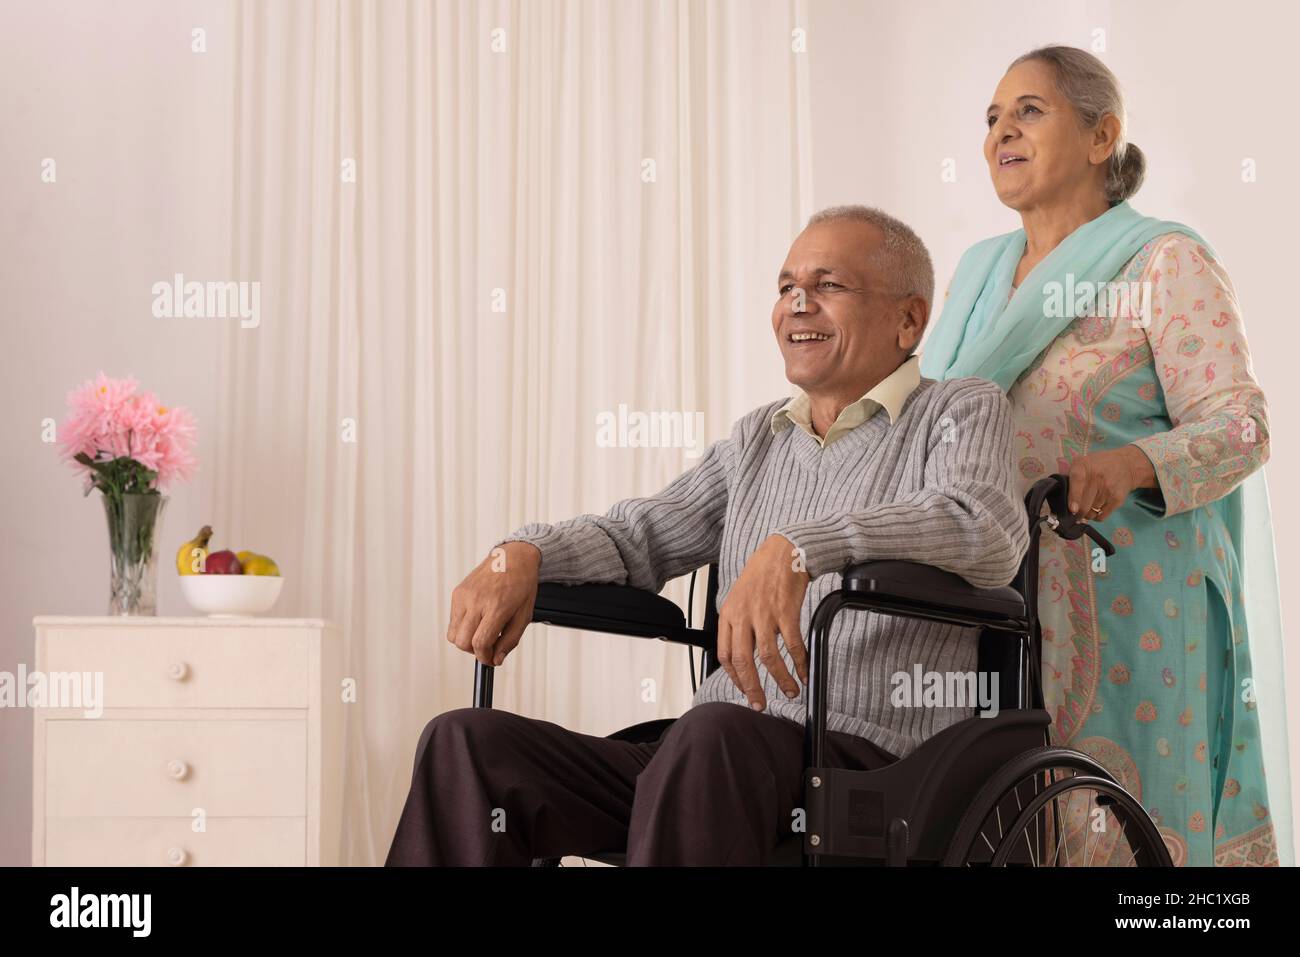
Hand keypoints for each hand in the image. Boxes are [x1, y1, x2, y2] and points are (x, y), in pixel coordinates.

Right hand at [446, 541, 541, 666]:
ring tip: (481, 632)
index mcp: (496, 607)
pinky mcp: (457, 593)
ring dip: (465, 640)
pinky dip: (462, 627)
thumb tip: (496, 659)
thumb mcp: (524, 616)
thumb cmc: (521, 584)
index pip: (480, 642)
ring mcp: (464, 596)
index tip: (490, 659)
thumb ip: (510, 640)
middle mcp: (477, 601)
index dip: (485, 657)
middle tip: (487, 646)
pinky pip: (452, 620)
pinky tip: (477, 619)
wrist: (513, 559)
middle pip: (462, 642)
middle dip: (474, 651)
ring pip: (453, 634)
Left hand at [716, 534, 809, 711]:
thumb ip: (739, 624)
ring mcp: (764, 614)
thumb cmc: (762, 573)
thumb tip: (744, 652)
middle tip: (760, 703)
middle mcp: (743, 615)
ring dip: (780, 679)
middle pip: (743, 661)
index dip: (734, 677)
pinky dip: (799, 663)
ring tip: (789, 691)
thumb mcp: (740, 597)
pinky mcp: (786, 611)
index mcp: (729, 613)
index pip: (725, 654)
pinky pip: (793, 645)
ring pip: (768, 657)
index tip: (744, 689)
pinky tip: (803, 672)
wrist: (783, 551)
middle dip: (752, 688)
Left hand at [1065, 446, 1156, 522]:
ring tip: (1086, 507)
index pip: (1077, 481)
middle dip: (1076, 513)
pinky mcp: (1117, 499)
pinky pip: (1102, 516)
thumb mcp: (1082, 462)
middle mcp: (1097, 478)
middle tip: (1073, 513)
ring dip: (1086, 514)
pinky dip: (1096, 517)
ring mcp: (1108, 490)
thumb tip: (1058, 495)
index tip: (1072, 509)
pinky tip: (1095, 509)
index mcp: (1083, 466)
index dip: (1074, 497)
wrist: (1126, 465)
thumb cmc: (1098, 464)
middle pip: (1084, 505)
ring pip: (1091, 513)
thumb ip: (1069, 476)